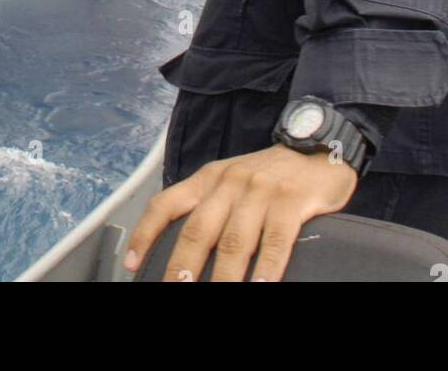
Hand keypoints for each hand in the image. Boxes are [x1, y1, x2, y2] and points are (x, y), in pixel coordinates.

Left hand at [125, 144, 357, 281]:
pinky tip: (261, 288)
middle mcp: (228, 183)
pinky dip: (266, 270)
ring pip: (234, 243)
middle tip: (174, 291)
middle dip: (182, 269)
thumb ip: (210, 209)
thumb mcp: (231, 182)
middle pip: (198, 231)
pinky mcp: (290, 202)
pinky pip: (275, 242)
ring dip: (223, 279)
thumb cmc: (269, 177)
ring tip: (216, 298)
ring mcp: (259, 192)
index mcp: (208, 179)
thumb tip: (184, 255)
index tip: (131, 263)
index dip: (145, 233)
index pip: (166, 203)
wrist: (316, 149)